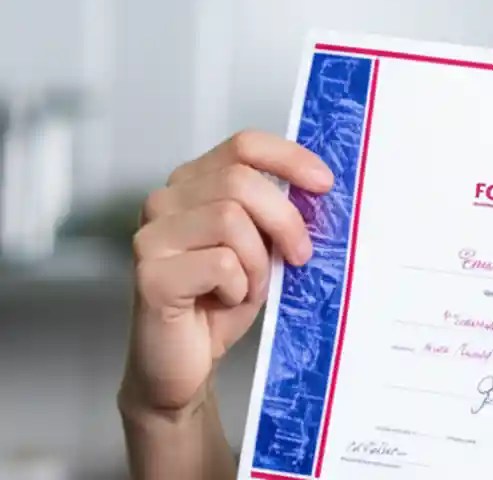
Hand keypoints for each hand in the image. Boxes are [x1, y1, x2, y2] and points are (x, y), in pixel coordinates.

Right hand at [119, 130, 332, 419]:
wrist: (185, 365)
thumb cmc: (223, 302)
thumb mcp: (261, 248)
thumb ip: (276, 214)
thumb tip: (321, 189)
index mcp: (193, 184)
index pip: (243, 145)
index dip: (288, 158)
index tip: (324, 184)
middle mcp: (164, 201)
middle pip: (241, 182)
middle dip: (284, 221)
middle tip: (299, 256)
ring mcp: (151, 236)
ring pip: (231, 220)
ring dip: (257, 263)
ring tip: (249, 287)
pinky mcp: (150, 273)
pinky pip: (221, 263)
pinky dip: (239, 288)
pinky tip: (224, 302)